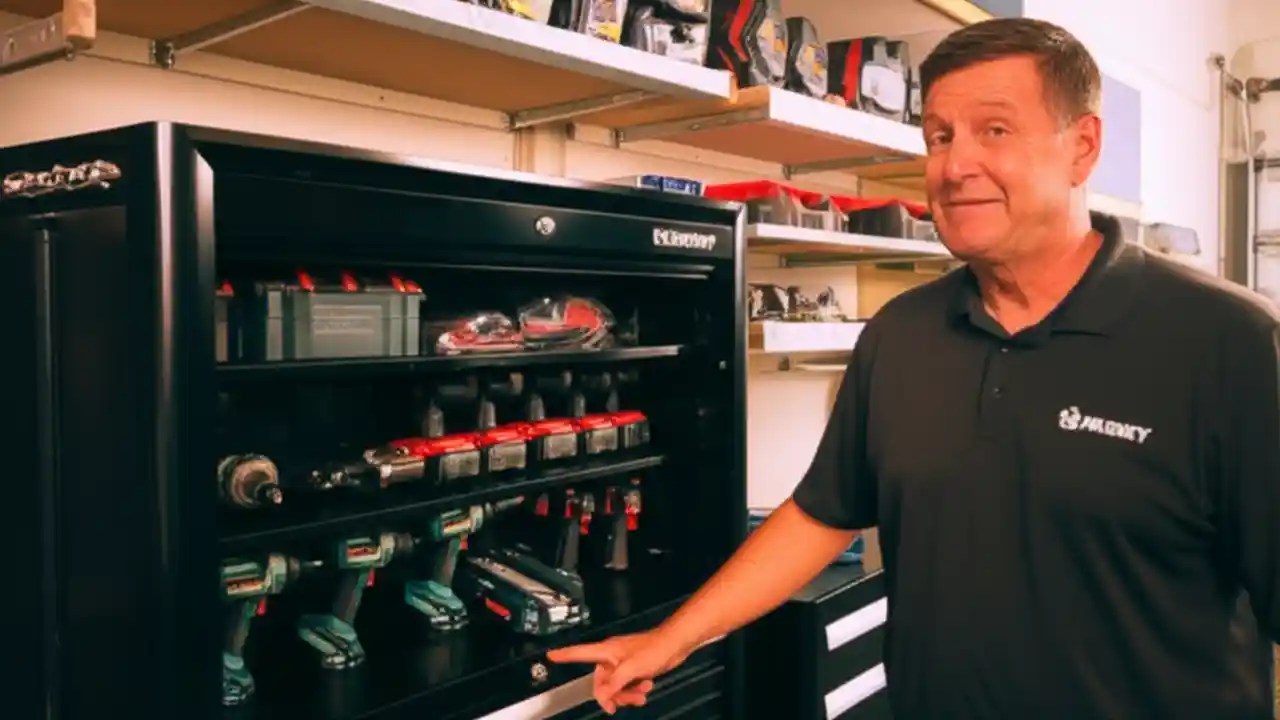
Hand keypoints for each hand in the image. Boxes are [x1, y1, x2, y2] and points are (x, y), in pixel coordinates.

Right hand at [546, 629, 690, 713]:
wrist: (673, 646)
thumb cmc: (653, 649)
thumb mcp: (630, 669)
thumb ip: (614, 683)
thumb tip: (602, 695)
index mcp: (606, 651)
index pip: (579, 652)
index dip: (564, 654)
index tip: (550, 655)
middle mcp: (611, 657)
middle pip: (600, 681)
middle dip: (610, 694)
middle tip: (616, 705)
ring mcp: (623, 663)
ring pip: (615, 686)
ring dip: (626, 694)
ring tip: (640, 694)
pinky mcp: (634, 668)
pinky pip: (627, 685)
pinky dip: (635, 690)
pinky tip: (645, 688)